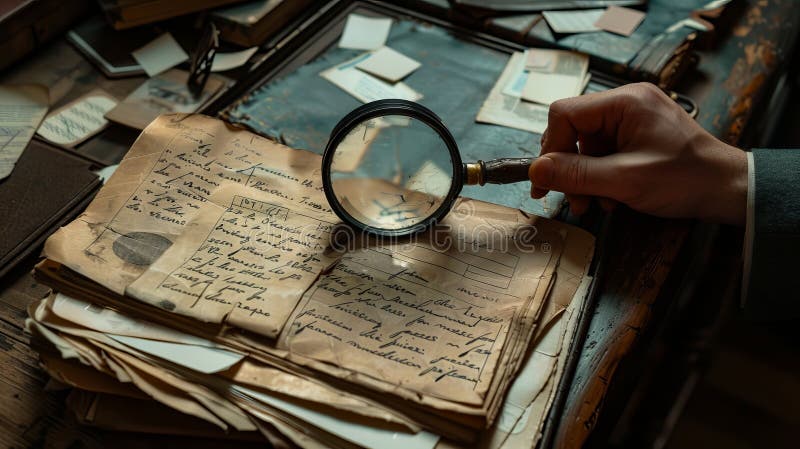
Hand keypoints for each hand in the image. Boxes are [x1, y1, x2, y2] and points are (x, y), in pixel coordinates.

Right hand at [529, 83, 747, 225]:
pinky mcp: (637, 136)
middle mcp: (626, 104)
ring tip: (594, 204)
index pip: (565, 114)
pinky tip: (611, 198)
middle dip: (568, 168)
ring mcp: (632, 119)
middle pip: (573, 131)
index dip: (550, 148)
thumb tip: (534, 171)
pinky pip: (603, 153)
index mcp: (624, 102)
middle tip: (570, 199)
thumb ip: (575, 174)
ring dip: (584, 178)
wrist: (727, 190)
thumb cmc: (685, 179)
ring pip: (586, 147)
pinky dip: (601, 177)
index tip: (546, 181)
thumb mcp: (624, 180)